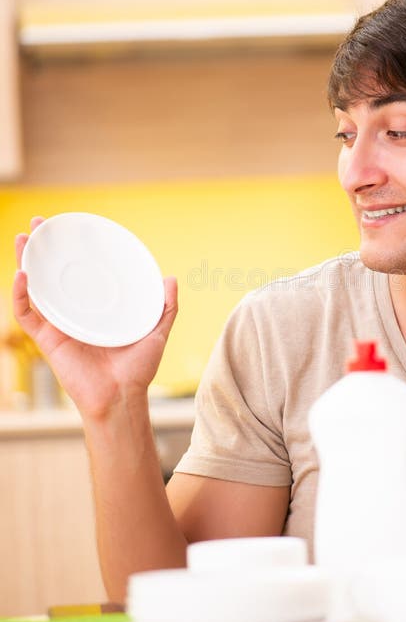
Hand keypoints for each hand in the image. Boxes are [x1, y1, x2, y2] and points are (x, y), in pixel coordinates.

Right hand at [13, 217, 177, 420]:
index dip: (73, 252)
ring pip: (34, 288)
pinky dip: (19, 296)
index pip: (81, 275)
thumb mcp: (157, 332)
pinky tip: (23, 275)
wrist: (123, 398)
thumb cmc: (138, 371)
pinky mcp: (47, 339)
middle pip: (52, 275)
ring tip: (22, 237)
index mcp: (96, 310)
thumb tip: (170, 278)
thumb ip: (166, 307)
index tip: (71, 229)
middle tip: (39, 223)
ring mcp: (59, 325)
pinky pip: (27, 315)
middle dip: (42, 249)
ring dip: (24, 262)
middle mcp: (74, 314)